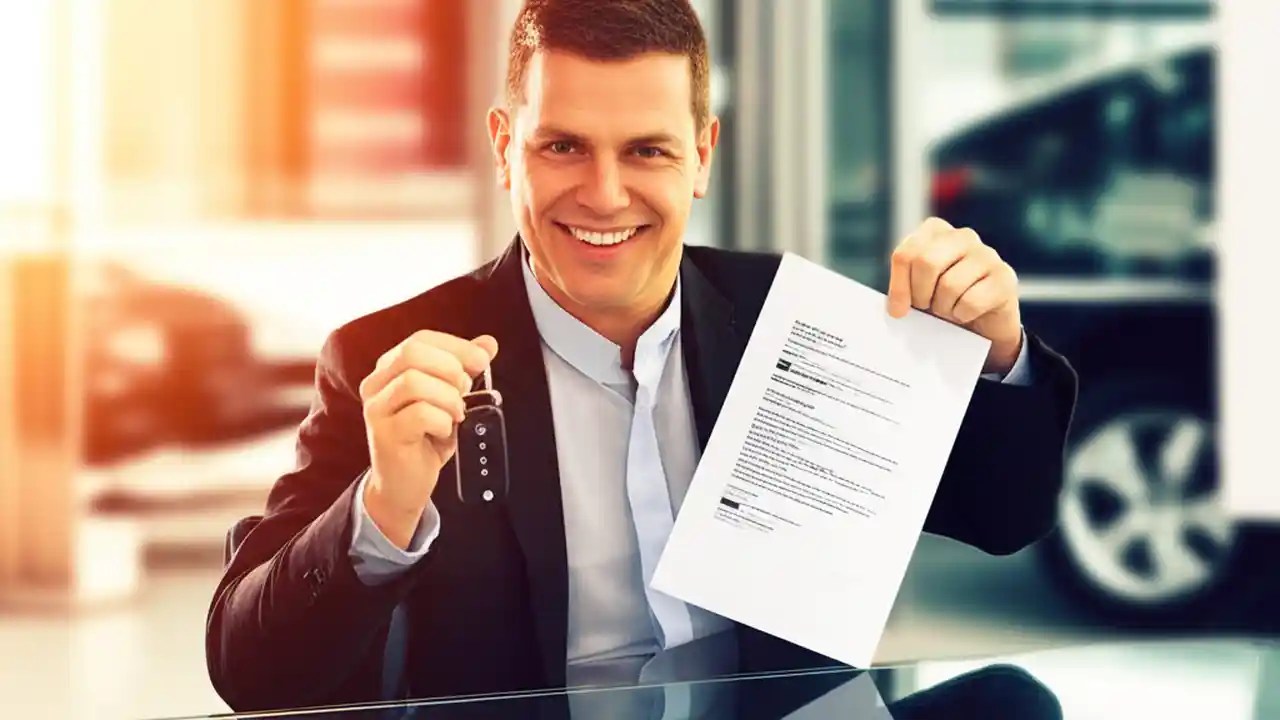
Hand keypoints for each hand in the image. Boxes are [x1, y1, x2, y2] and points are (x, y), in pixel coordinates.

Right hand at [358, 330, 497, 547]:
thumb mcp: (449, 399)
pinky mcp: (385, 434)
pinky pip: (419, 414)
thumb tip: (488, 343)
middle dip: (451, 369)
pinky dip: (442, 421)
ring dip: (448, 398)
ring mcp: (376, 409)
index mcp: (389, 369)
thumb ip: (464, 369)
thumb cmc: (426, 439)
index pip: (420, 339)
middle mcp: (376, 384)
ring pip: (414, 381)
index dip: (456, 346)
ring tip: (455, 415)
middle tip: (465, 392)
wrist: (404, 485)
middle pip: (412, 352)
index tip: (482, 361)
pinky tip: (443, 432)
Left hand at [887, 217, 1021, 373]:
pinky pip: (971, 301)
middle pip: (927, 263)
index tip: (898, 310)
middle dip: (921, 294)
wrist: (981, 324)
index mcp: (935, 231)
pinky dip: (962, 315)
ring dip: (944, 307)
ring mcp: (987, 254)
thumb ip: (903, 288)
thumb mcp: (917, 290)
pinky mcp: (1005, 277)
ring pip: (950, 285)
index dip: (899, 287)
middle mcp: (963, 236)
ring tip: (949, 309)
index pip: (906, 254)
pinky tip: (966, 313)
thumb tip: (896, 308)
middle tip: (926, 308)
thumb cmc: (944, 301)